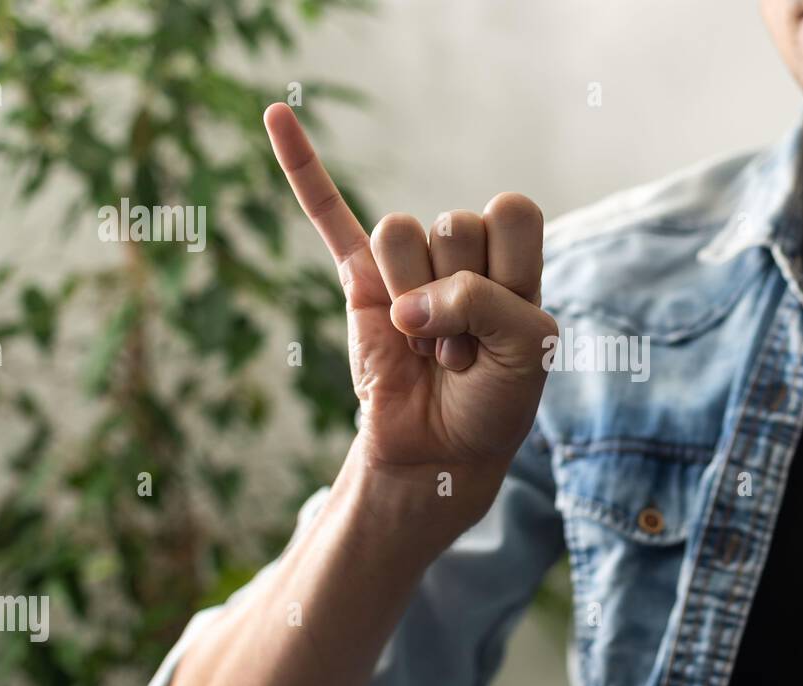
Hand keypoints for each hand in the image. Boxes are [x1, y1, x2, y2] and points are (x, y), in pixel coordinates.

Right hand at [264, 103, 555, 519]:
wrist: (442, 453)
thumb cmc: (495, 402)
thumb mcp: (525, 351)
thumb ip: (486, 302)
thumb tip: (404, 304)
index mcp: (512, 259)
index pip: (512, 210)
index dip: (509, 265)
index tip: (511, 321)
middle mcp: (460, 254)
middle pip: (454, 222)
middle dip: (460, 298)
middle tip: (463, 350)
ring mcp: (407, 267)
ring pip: (399, 232)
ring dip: (414, 299)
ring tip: (427, 345)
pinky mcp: (358, 284)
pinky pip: (328, 217)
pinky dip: (303, 168)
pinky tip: (277, 115)